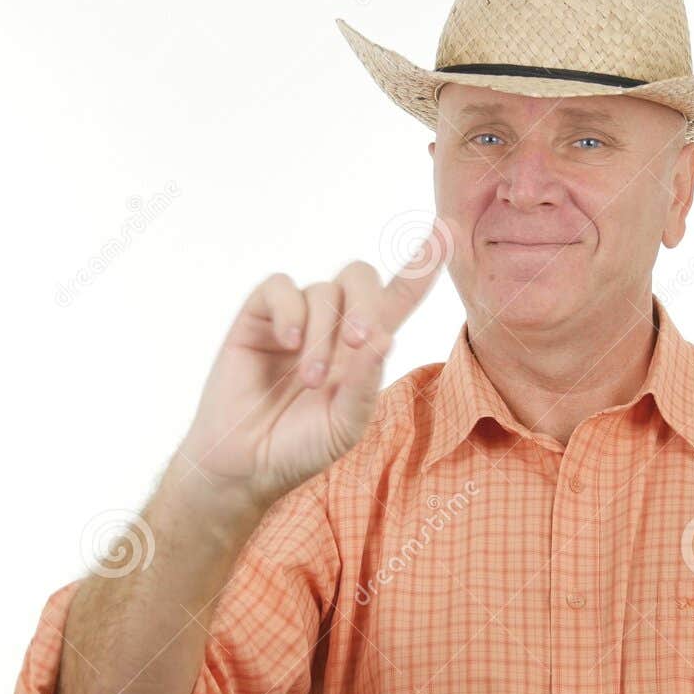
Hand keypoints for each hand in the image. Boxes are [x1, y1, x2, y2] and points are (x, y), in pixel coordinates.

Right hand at [177, 227, 450, 507]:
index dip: (422, 263)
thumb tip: (384, 338)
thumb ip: (365, 384)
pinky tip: (288, 344)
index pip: (400, 295)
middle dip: (367, 305)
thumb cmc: (300, 448)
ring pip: (324, 290)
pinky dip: (289, 311)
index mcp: (365, 347)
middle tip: (358, 343)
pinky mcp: (258, 317)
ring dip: (323, 333)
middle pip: (362, 278)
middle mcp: (333, 324)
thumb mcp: (345, 425)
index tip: (447, 229)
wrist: (245, 464)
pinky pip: (280, 287)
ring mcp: (296, 318)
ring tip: (310, 381)